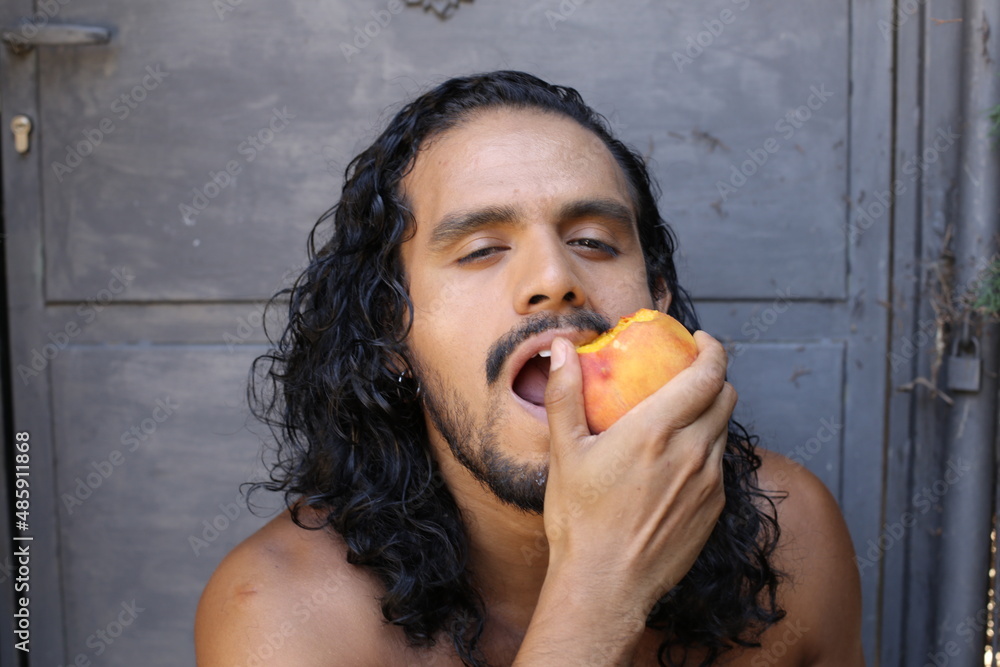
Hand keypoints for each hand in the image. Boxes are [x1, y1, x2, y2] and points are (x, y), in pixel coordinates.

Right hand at [541, 331, 734, 614]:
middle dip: (713, 378)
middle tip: (687, 376)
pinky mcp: (714, 509)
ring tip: (677, 420)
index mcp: (656, 430)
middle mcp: (693, 452)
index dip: (712, 349)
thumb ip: (565, 394)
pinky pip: (719, 467)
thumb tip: (559, 348)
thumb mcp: (564, 452)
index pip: (708, 374)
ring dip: (708, 416)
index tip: (698, 341)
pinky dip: (704, 452)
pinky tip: (674, 464)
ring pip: (724, 432)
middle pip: (726, 397)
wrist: (605, 586)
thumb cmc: (579, 519)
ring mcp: (709, 483)